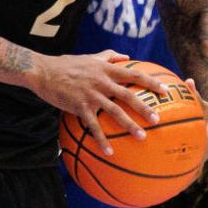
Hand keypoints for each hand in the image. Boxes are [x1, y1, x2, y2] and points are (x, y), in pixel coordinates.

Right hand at [28, 50, 169, 154]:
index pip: (133, 74)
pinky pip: (93, 126)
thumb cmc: (65, 64)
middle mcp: (101, 82)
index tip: (166, 91)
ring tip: (142, 137)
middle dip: (145, 108)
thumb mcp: (89, 57)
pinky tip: (109, 151)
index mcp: (105, 70)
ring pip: (114, 111)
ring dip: (129, 125)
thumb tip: (127, 56)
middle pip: (128, 95)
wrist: (42, 70)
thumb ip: (109, 56)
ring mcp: (91, 94)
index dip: (151, 82)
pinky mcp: (79, 106)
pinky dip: (102, 139)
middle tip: (158, 119)